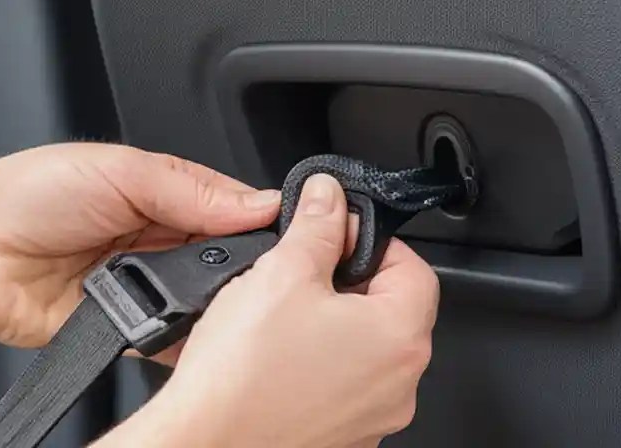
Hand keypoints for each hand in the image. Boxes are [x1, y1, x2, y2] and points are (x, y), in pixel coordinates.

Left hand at [0, 143, 279, 346]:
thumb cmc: (26, 195)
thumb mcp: (120, 170)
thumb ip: (191, 189)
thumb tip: (256, 202)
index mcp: (160, 193)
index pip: (228, 207)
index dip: (256, 219)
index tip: (281, 229)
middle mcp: (156, 238)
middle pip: (221, 257)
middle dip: (233, 264)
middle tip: (242, 265)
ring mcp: (141, 284)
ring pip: (200, 300)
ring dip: (206, 300)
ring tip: (206, 293)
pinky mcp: (124, 326)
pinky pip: (167, 340)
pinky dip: (180, 338)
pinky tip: (187, 327)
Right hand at [103, 174, 439, 447]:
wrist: (206, 442)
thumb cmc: (242, 374)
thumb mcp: (282, 272)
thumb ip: (316, 226)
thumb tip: (329, 198)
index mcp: (400, 337)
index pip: (414, 267)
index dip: (371, 241)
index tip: (335, 236)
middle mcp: (399, 384)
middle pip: (392, 310)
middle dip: (349, 283)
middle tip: (303, 274)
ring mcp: (373, 417)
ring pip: (364, 351)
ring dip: (332, 327)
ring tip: (283, 319)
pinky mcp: (342, 438)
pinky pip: (342, 388)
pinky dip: (317, 368)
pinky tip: (277, 359)